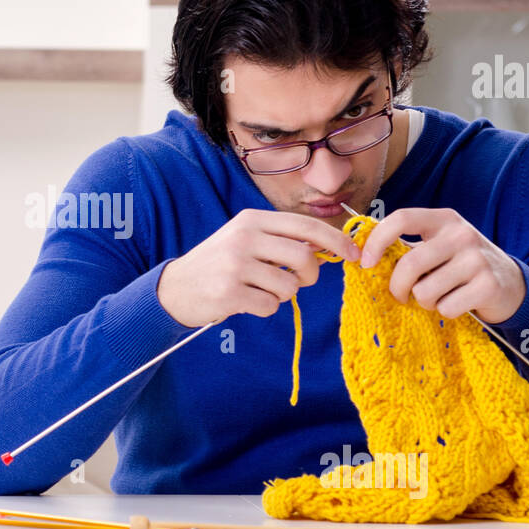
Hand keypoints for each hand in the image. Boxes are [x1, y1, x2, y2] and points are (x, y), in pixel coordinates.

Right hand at [156, 208, 361, 327]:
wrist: (175, 288)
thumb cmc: (219, 264)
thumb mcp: (246, 239)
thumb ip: (282, 239)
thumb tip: (329, 248)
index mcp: (252, 220)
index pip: (305, 226)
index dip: (336, 240)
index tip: (353, 254)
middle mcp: (244, 238)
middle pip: (304, 257)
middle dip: (311, 275)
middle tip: (300, 282)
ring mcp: (235, 266)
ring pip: (289, 285)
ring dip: (283, 294)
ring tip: (261, 290)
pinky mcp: (229, 293)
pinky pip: (271, 306)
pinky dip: (266, 308)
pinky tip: (246, 302)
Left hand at [357, 207, 525, 322]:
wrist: (510, 283)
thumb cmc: (461, 266)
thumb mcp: (439, 246)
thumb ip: (409, 247)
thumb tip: (364, 258)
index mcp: (443, 219)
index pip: (401, 218)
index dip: (377, 240)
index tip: (365, 263)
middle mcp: (461, 234)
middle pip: (410, 263)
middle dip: (397, 287)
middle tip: (401, 296)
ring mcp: (477, 259)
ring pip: (425, 291)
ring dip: (425, 302)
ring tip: (439, 296)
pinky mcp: (488, 285)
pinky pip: (446, 307)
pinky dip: (446, 311)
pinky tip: (459, 303)